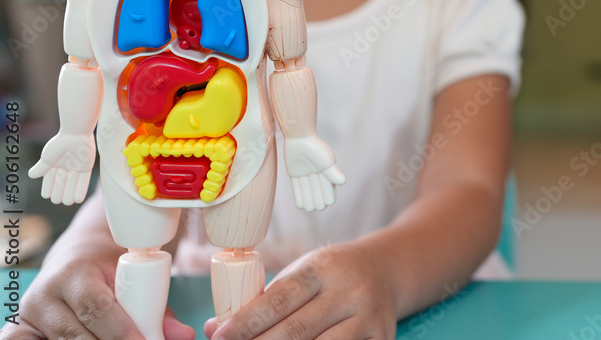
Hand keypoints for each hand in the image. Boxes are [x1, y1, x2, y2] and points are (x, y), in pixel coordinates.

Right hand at [0, 244, 193, 339]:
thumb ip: (156, 309)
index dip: (121, 332)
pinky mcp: (21, 330)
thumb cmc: (110, 268)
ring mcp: (27, 316)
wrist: (76, 257)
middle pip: (76, 335)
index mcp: (73, 274)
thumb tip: (182, 335)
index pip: (96, 309)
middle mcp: (43, 296)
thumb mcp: (132, 278)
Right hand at [29, 133, 95, 205]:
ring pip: (72, 183)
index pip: (50, 178)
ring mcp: (76, 167)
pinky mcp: (86, 167)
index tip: (46, 195)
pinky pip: (84, 181)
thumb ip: (41, 168)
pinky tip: (78, 200)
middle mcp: (65, 166)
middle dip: (59, 192)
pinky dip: (80, 190)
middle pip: (61, 183)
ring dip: (69, 193)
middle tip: (57, 200)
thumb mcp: (48, 157)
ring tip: (67, 202)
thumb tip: (31, 176)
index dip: (48, 187)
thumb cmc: (60, 144)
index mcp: (54, 164)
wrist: (77, 133)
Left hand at [205, 243, 395, 339]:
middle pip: (296, 332)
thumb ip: (264, 299)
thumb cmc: (331, 275)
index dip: (246, 322)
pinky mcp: (381, 338)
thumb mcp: (302, 273)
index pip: (279, 299)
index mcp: (322, 269)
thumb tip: (214, 328)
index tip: (219, 336)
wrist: (386, 270)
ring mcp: (368, 318)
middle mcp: (349, 291)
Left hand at [282, 136, 345, 210]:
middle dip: (318, 200)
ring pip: (307, 192)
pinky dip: (299, 197)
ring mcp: (305, 174)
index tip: (328, 202)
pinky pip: (297, 188)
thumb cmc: (315, 148)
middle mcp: (317, 173)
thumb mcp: (326, 161)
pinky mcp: (295, 173)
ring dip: (309, 201)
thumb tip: (343, 183)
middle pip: (318, 191)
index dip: (329, 196)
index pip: (329, 187)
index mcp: (327, 170)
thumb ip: (332, 173)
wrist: (299, 137)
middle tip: (318, 207)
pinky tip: (301, 207)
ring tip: (310, 209)